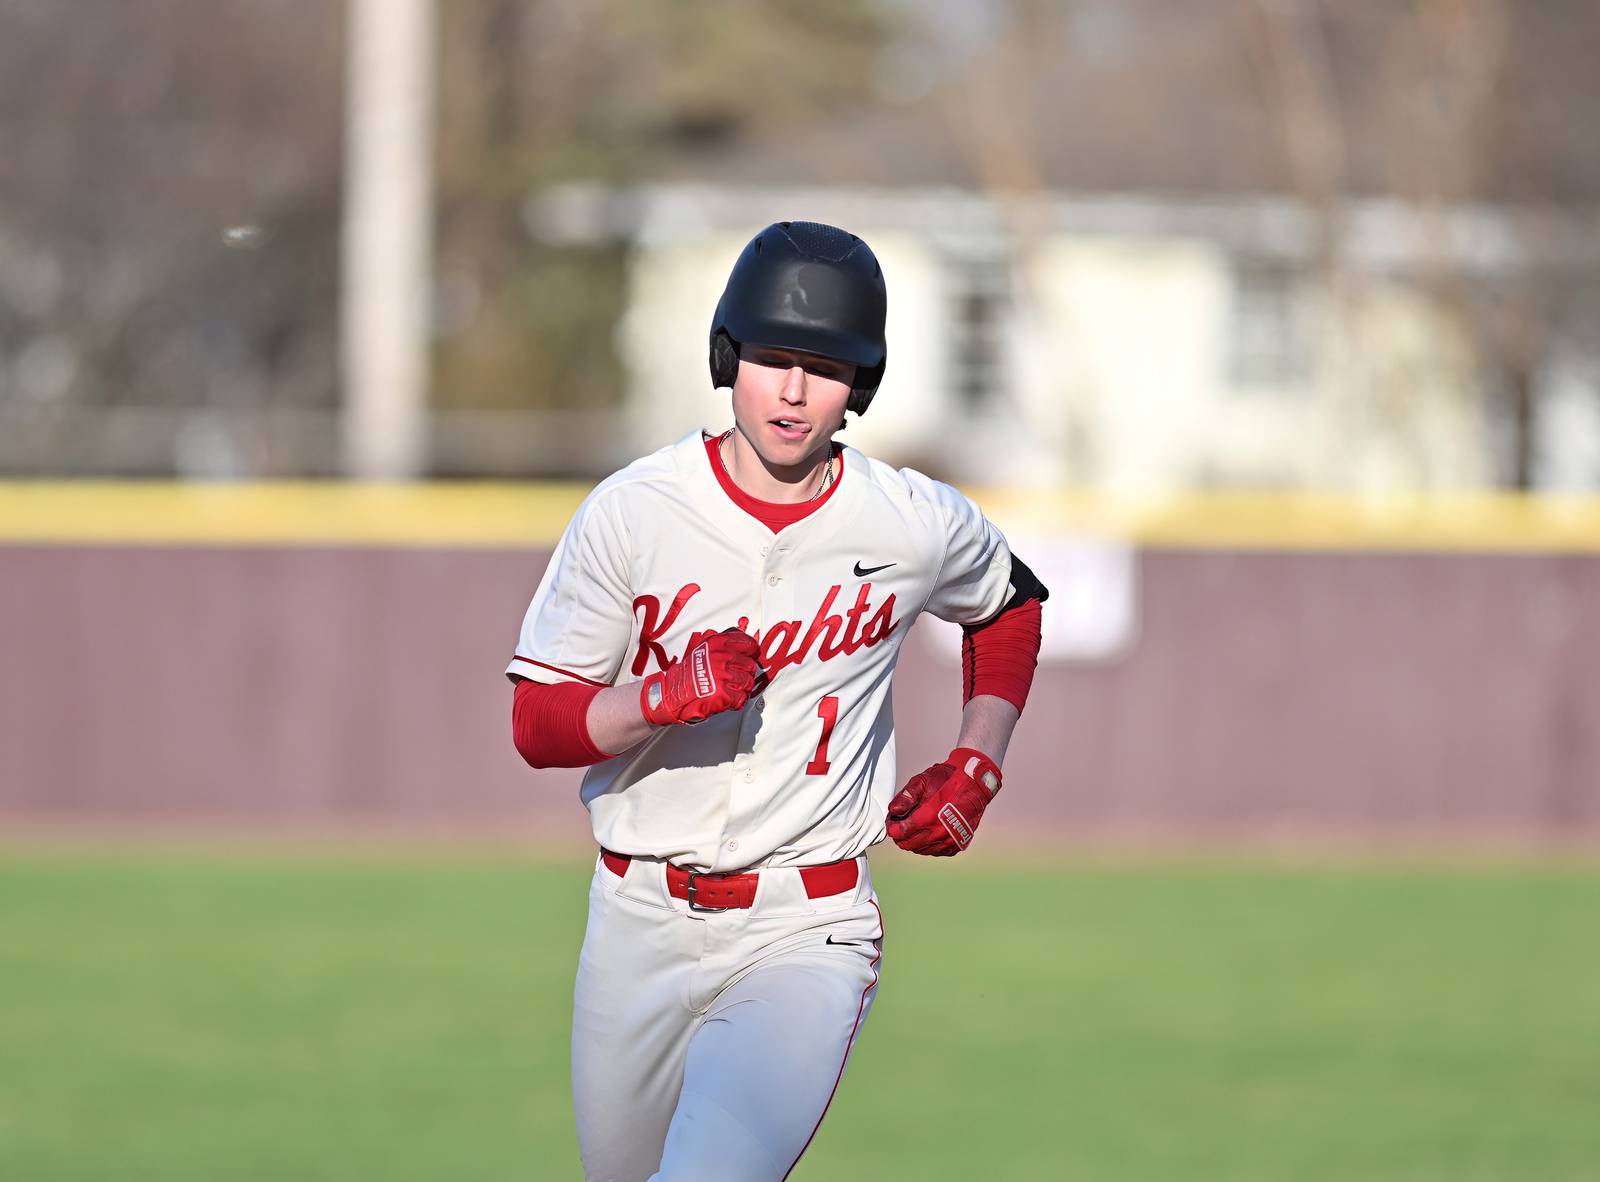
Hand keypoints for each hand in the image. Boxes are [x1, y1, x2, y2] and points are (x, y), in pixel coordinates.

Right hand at [640, 628, 764, 725]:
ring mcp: (723, 676)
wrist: (673, 693)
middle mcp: (722, 657)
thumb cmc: (687, 674)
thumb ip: (724, 646)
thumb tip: (745, 645)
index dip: (752, 652)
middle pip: (750, 665)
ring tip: (730, 689)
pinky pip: (741, 698)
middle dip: (745, 674)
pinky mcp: (724, 694)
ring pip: (748, 682)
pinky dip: (736, 702)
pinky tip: (727, 699)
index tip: (752, 656)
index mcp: (719, 644)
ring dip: (741, 688)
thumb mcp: (704, 650)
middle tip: (736, 678)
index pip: (748, 644)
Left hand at [885, 747, 1001, 855]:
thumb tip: (893, 810)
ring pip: (922, 850)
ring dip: (915, 841)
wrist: (975, 783)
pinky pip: (938, 851)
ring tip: (913, 829)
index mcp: (928, 817)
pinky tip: (929, 834)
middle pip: (909, 844)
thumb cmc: (949, 779)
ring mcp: (950, 840)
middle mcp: (940, 832)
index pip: (900, 833)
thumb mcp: (923, 781)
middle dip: (901, 836)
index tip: (892, 822)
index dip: (892, 828)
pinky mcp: (959, 843)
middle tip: (900, 826)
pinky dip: (930, 845)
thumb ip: (906, 796)